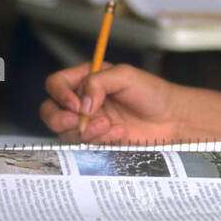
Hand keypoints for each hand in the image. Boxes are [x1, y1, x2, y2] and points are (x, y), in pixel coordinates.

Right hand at [40, 60, 186, 144]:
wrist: (171, 118)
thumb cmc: (151, 92)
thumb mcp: (126, 76)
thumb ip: (99, 83)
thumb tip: (82, 103)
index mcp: (85, 79)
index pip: (56, 84)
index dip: (60, 95)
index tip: (77, 104)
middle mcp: (82, 100)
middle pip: (50, 111)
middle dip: (60, 118)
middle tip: (80, 120)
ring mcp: (88, 122)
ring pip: (66, 131)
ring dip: (86, 130)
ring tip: (109, 124)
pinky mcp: (97, 139)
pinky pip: (85, 144)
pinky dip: (100, 139)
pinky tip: (120, 132)